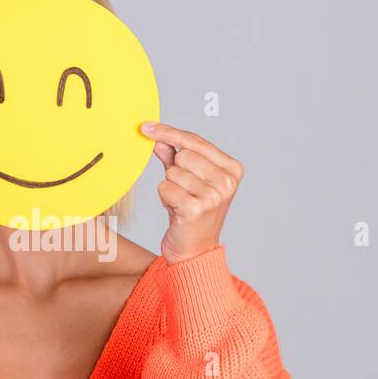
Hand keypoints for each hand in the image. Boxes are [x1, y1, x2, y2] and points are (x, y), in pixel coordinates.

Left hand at [141, 121, 242, 263]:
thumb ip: (173, 156)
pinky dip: (164, 198)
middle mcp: (227, 181)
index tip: (145, 127)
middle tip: (183, 191)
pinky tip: (176, 211)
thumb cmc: (192, 213)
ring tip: (181, 203)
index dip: (168, 132)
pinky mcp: (196, 209)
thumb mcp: (187, 180)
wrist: (195, 252)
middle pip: (183, 155)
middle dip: (174, 171)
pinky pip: (165, 187)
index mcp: (232, 169)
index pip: (195, 141)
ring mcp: (214, 196)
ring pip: (172, 172)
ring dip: (169, 187)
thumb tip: (155, 137)